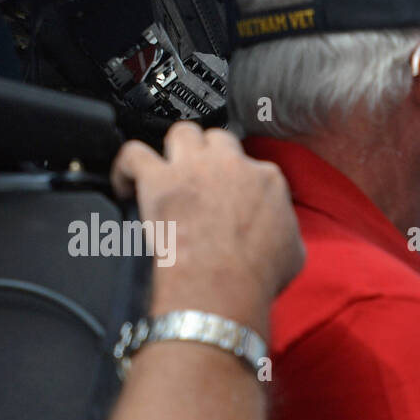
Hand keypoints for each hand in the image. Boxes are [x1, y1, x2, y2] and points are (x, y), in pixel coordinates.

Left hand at [110, 121, 304, 327]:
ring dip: (175, 149)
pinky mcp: (157, 179)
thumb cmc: (256, 275)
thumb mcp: (293, 252)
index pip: (254, 165)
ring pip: (181, 132)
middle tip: (202, 177)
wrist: (225, 286)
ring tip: (168, 169)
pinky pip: (132, 154)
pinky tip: (125, 182)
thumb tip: (281, 234)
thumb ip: (286, 229)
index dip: (241, 180)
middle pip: (218, 139)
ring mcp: (192, 167)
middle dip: (210, 154)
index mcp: (267, 179)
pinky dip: (125, 166)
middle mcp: (230, 164)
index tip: (233, 196)